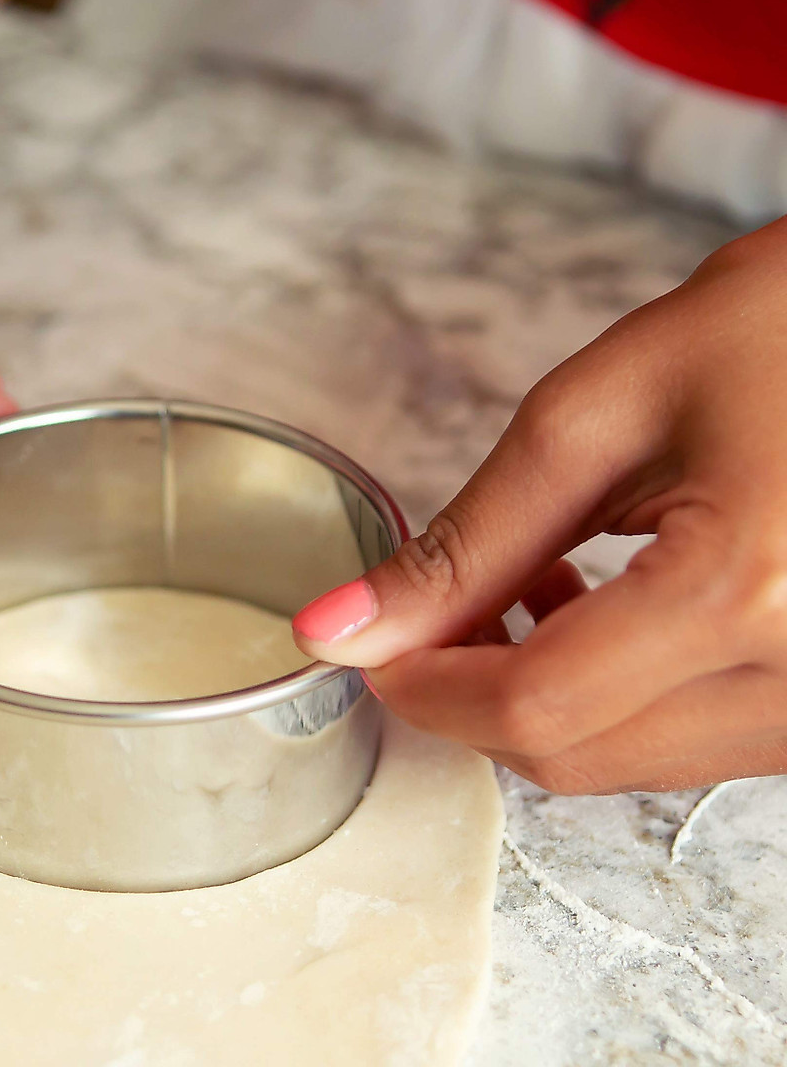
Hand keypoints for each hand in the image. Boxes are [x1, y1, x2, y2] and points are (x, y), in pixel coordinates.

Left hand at [294, 215, 786, 792]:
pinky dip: (609, 695)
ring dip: (538, 694)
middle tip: (431, 606)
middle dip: (469, 694)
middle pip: (574, 753)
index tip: (367, 643)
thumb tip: (344, 625)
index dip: (425, 685)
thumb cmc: (775, 329)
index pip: (535, 703)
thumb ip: (470, 538)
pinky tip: (592, 605)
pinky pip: (684, 739)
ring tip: (522, 582)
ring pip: (624, 759)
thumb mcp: (599, 414)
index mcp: (744, 592)